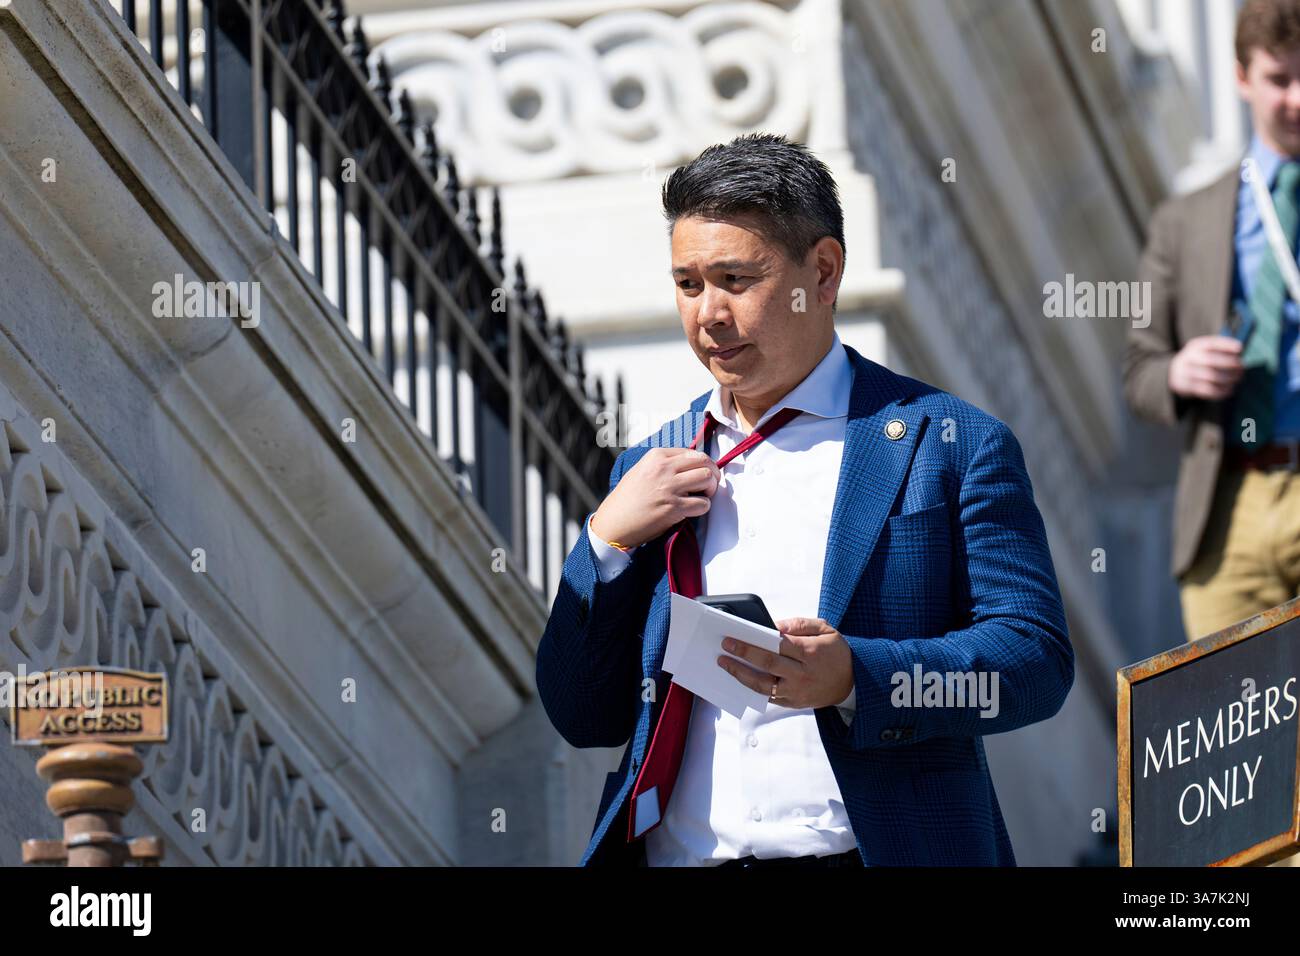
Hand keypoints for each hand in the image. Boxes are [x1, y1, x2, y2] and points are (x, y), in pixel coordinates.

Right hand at [590, 448, 722, 549]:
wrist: (614, 521)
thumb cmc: (627, 498)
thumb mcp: (641, 470)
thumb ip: (664, 464)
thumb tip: (689, 465)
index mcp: (656, 456)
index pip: (693, 452)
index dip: (703, 463)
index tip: (703, 472)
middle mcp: (663, 468)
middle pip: (704, 462)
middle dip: (713, 473)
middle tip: (710, 483)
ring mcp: (669, 488)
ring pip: (707, 479)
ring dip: (710, 489)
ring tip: (702, 495)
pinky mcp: (674, 508)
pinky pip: (703, 504)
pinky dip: (703, 507)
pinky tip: (694, 509)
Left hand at [716, 617, 853, 709]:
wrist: (854, 682)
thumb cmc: (836, 652)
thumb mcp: (825, 630)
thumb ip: (799, 625)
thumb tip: (773, 626)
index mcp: (810, 653)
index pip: (778, 645)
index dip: (755, 641)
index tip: (736, 636)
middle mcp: (802, 674)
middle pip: (768, 664)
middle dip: (744, 655)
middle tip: (725, 647)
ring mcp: (797, 691)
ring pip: (764, 685)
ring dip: (742, 675)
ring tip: (726, 664)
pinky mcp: (794, 703)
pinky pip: (769, 698)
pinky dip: (752, 689)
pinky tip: (740, 678)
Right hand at [1168, 335, 1243, 400]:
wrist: (1176, 372)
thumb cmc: (1200, 360)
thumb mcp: (1205, 350)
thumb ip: (1220, 349)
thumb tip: (1241, 352)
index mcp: (1196, 346)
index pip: (1211, 343)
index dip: (1226, 345)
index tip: (1240, 348)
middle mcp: (1189, 357)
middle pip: (1210, 360)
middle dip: (1229, 363)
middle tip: (1241, 367)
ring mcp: (1185, 372)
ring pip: (1210, 376)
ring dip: (1227, 378)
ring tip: (1237, 379)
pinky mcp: (1186, 386)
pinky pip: (1206, 390)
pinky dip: (1221, 391)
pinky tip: (1229, 390)